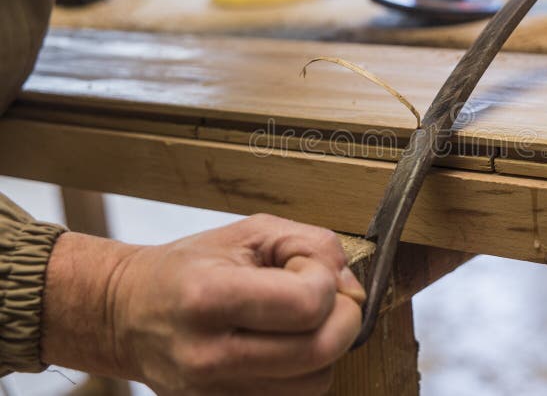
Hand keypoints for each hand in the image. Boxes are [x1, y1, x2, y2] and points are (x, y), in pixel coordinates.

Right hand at [42, 215, 365, 395]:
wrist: (128, 314)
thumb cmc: (191, 267)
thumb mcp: (248, 232)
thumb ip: (311, 244)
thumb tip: (351, 285)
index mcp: (208, 299)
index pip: (306, 304)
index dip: (327, 283)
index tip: (312, 271)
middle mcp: (210, 356)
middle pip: (319, 352)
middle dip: (343, 318)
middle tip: (328, 298)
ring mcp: (214, 395)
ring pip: (315, 384)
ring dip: (326, 349)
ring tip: (299, 322)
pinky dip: (305, 373)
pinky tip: (286, 347)